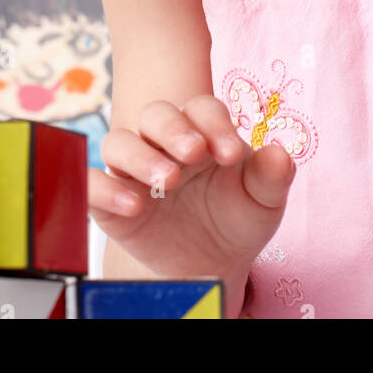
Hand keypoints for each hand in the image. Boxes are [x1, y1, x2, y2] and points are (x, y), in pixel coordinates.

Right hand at [89, 95, 295, 305]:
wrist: (215, 264)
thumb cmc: (238, 218)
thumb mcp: (263, 201)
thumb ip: (272, 176)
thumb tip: (279, 153)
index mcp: (202, 131)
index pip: (201, 108)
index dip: (215, 123)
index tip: (232, 154)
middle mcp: (163, 142)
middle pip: (155, 114)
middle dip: (173, 129)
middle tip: (194, 152)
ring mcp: (133, 171)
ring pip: (119, 142)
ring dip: (140, 156)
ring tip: (169, 179)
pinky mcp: (111, 203)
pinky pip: (93, 185)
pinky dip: (105, 190)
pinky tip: (135, 206)